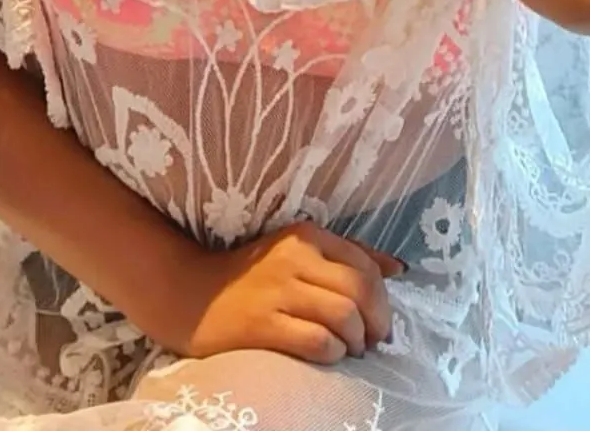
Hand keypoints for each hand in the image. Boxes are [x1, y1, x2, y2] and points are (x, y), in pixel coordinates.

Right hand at [170, 222, 403, 364]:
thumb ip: (349, 256)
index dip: (383, 297)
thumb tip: (398, 268)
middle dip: (377, 321)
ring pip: (344, 315)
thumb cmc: (253, 277)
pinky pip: (317, 341)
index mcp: (307, 236)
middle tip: (374, 340)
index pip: (365, 264)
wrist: (191, 294)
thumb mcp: (300, 253)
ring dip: (357, 339)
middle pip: (360, 289)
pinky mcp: (262, 324)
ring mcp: (278, 290)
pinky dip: (333, 352)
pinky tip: (329, 355)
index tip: (380, 320)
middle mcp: (295, 257)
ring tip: (351, 349)